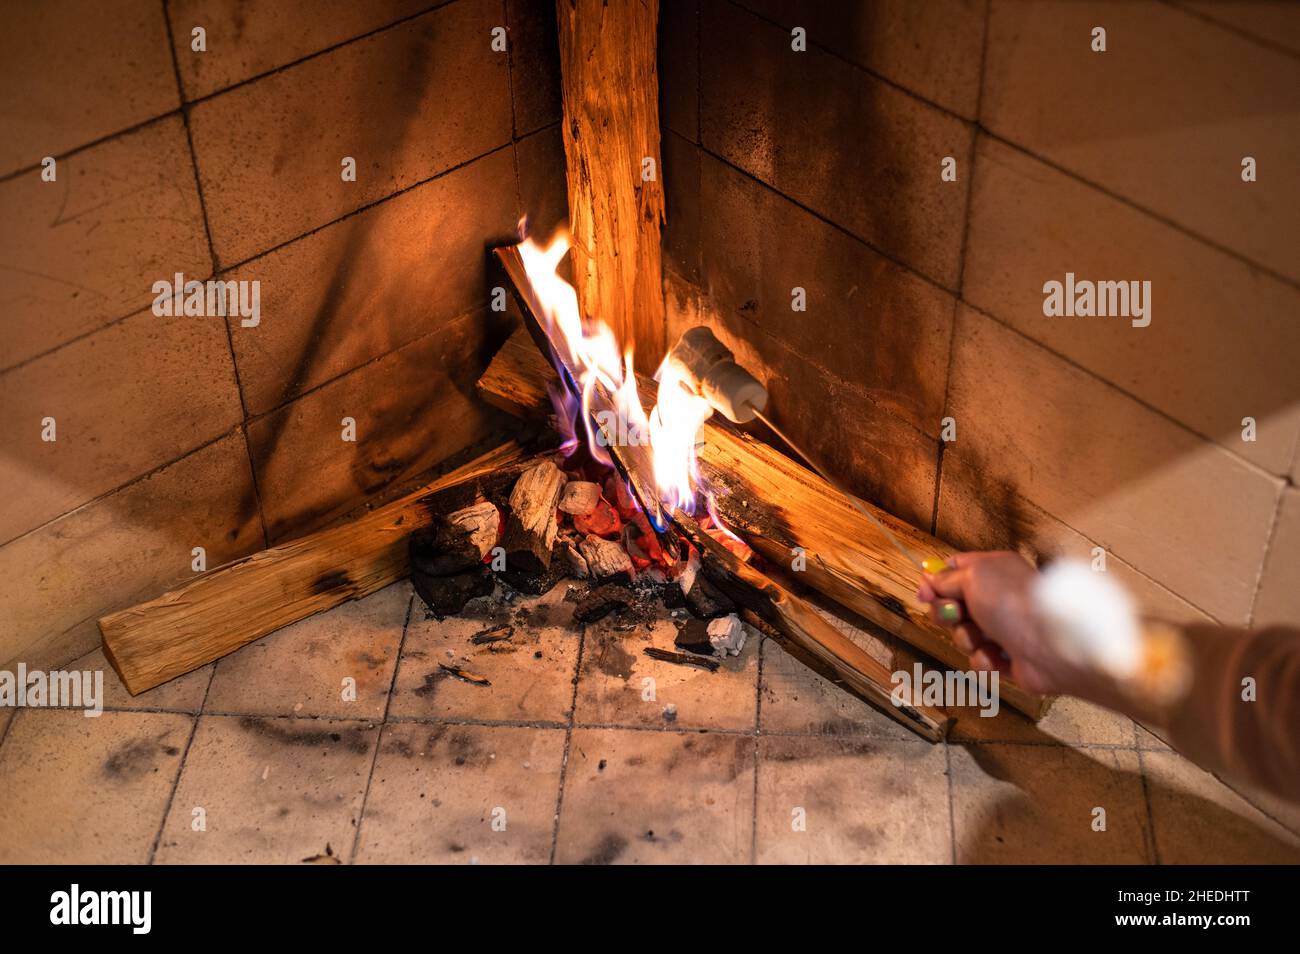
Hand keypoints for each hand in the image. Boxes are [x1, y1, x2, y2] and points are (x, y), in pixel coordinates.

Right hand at [918, 551, 1092, 696]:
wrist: (1049, 645)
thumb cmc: (1014, 603)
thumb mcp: (973, 576)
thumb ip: (946, 579)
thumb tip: (929, 581)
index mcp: (992, 569)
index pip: (954, 570)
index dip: (936, 583)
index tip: (925, 594)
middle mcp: (997, 596)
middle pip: (953, 604)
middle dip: (948, 614)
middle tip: (956, 615)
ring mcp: (1002, 627)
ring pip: (963, 634)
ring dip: (967, 638)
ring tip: (983, 638)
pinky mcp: (1006, 656)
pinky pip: (978, 658)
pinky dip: (984, 658)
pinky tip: (998, 656)